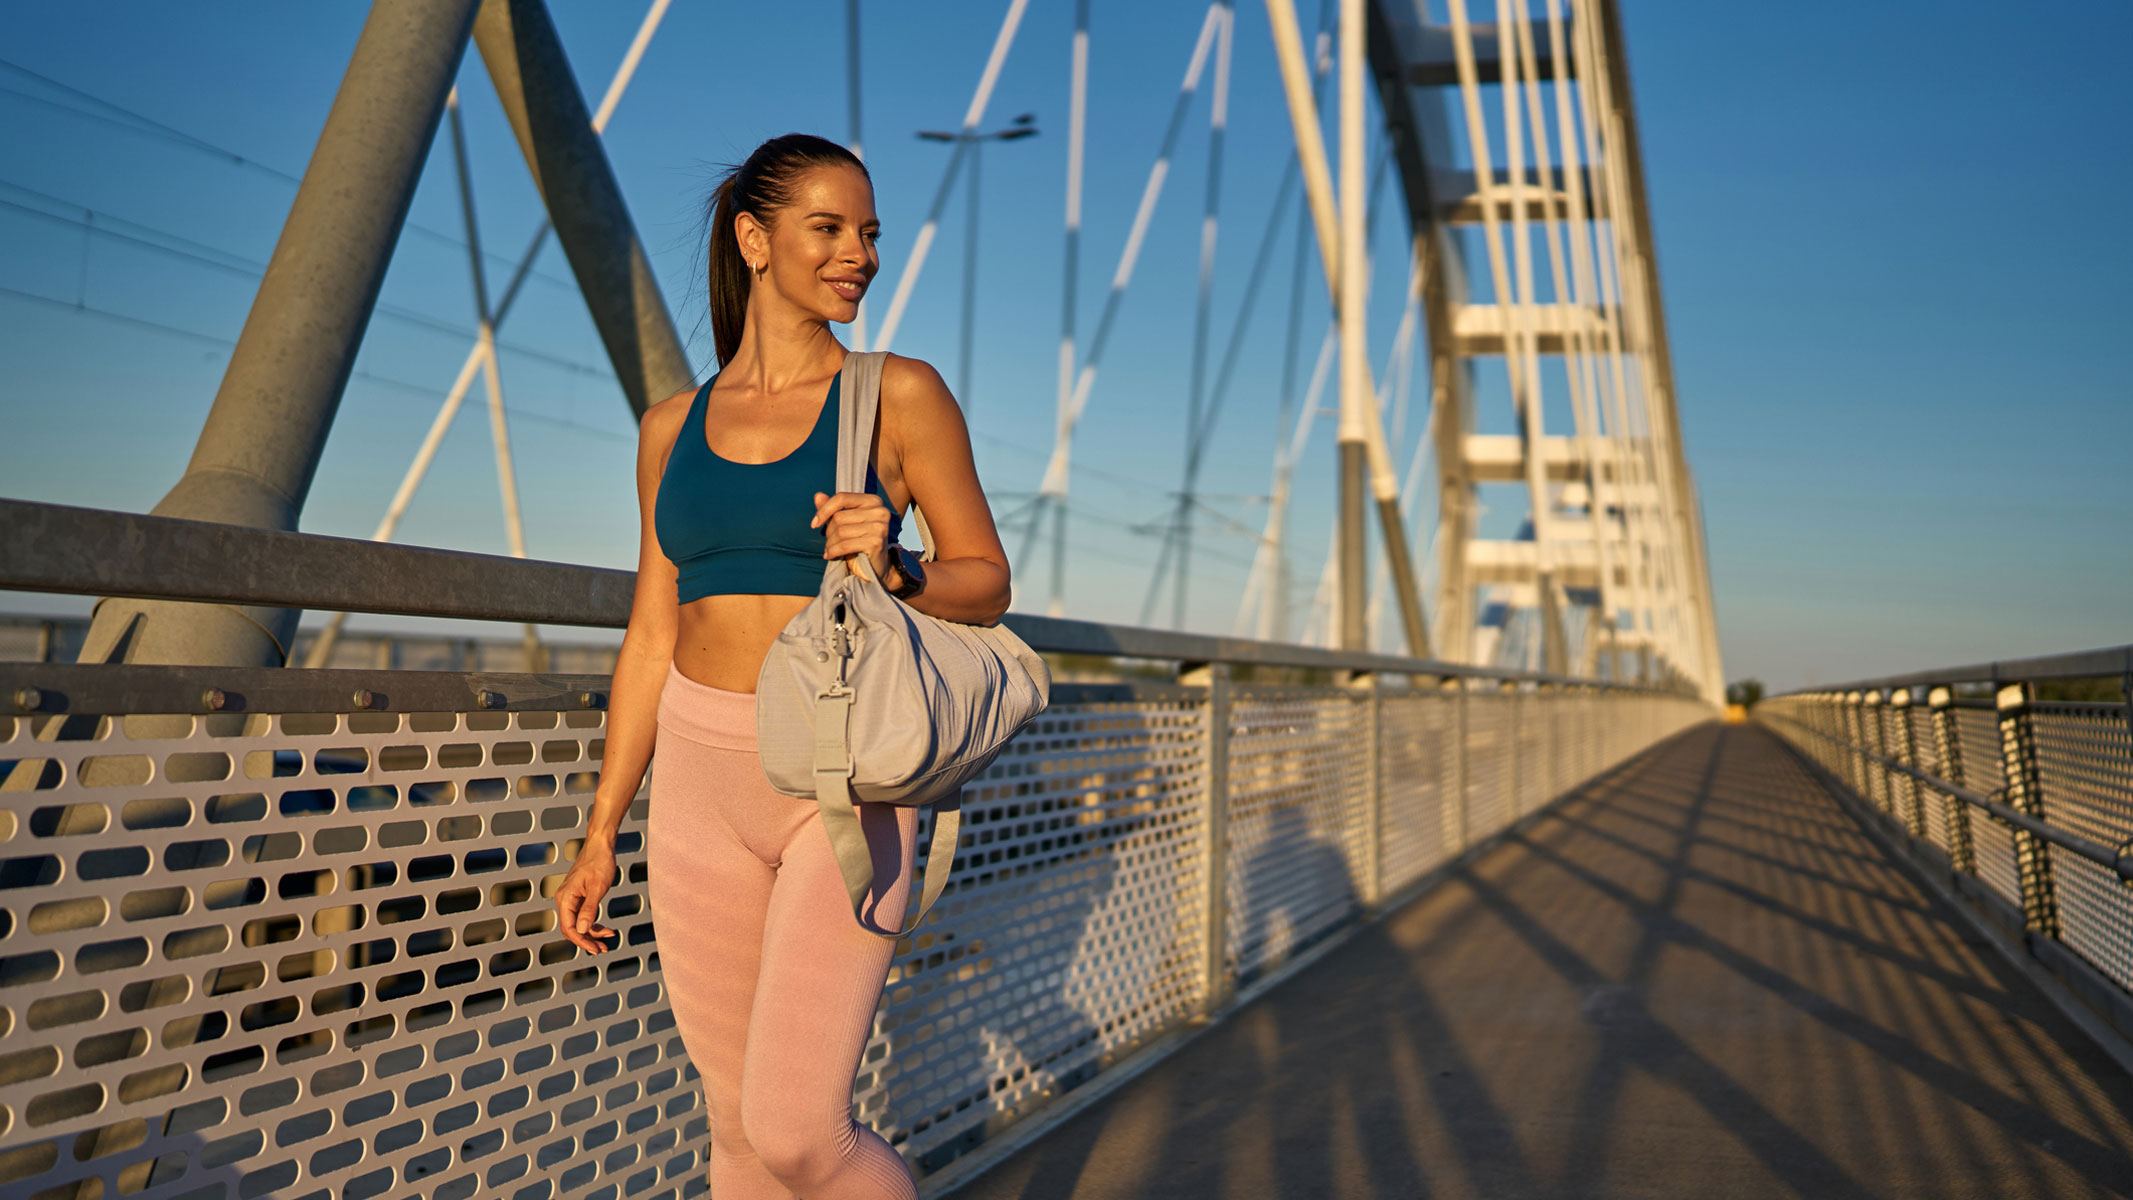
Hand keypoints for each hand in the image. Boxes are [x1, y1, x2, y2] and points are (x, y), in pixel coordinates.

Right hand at [555, 840, 617, 954]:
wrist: (601, 845)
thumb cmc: (599, 862)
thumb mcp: (598, 888)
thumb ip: (589, 909)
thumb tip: (582, 930)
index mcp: (566, 898)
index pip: (570, 928)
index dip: (582, 941)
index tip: (596, 949)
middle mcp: (564, 900)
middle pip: (572, 929)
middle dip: (587, 940)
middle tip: (603, 949)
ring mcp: (570, 898)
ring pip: (578, 924)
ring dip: (591, 933)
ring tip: (607, 940)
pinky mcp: (578, 897)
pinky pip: (582, 916)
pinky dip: (592, 923)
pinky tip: (605, 928)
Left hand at [812, 491, 892, 580]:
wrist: (874, 566)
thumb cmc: (858, 541)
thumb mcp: (844, 523)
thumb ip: (831, 508)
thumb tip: (818, 495)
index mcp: (873, 501)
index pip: (842, 498)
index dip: (824, 510)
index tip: (814, 524)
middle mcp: (880, 511)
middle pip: (840, 517)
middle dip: (829, 532)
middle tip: (829, 542)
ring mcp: (880, 527)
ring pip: (841, 532)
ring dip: (830, 543)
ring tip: (829, 549)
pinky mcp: (876, 543)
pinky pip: (845, 545)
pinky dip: (833, 551)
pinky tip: (830, 555)